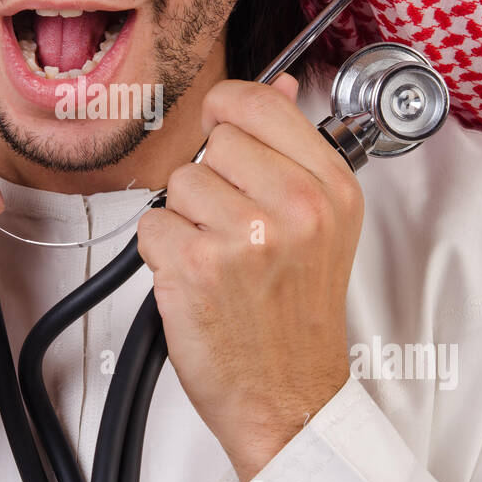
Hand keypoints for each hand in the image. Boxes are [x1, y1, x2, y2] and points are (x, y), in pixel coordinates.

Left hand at [135, 74, 363, 481]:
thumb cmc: (298, 317)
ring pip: (177, 183)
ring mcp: (243, 235)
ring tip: (219, 258)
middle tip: (234, 228)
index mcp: (330, 188)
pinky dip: (162, 253)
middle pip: (212, 141)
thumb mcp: (323, 224)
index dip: (227, 113)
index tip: (225, 134)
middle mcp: (293, 207)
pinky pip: (150, 224)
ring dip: (184, 220)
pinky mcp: (194, 265)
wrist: (288, 396)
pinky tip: (196, 280)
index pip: (259, 102)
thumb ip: (294, 150)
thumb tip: (275, 85)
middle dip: (210, 180)